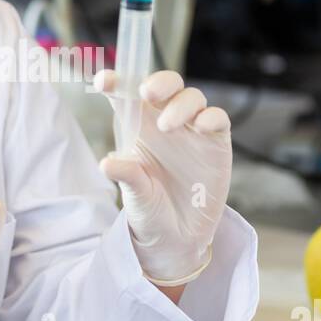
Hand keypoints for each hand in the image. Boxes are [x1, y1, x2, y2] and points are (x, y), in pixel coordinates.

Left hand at [94, 69, 231, 283]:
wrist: (177, 238)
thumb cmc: (151, 208)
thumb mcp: (135, 194)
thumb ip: (127, 175)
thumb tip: (107, 163)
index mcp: (139, 127)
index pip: (127, 96)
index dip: (117, 83)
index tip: (102, 82)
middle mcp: (165, 122)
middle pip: (166, 86)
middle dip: (158, 82)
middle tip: (146, 92)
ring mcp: (193, 130)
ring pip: (192, 98)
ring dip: (180, 105)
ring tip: (167, 126)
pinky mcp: (216, 143)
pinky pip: (218, 120)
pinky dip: (211, 117)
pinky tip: (201, 126)